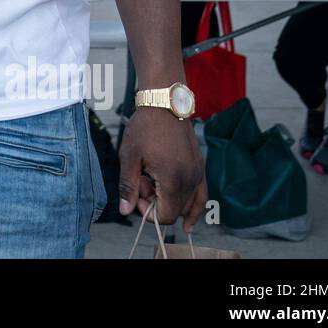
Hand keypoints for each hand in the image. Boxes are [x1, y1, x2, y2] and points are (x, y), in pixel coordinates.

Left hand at [118, 106, 206, 232]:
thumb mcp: (129, 157)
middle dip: (156, 203)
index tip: (137, 191)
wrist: (164, 104)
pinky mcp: (200, 168)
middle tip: (142, 179)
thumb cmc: (144, 128)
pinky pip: (201, 197)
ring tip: (153, 178)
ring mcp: (199, 175)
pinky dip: (194, 209)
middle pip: (175, 212)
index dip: (148, 212)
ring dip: (169, 200)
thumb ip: (128, 187)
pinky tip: (188, 223)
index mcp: (173, 180)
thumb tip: (125, 212)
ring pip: (187, 206)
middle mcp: (191, 181)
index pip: (164, 216)